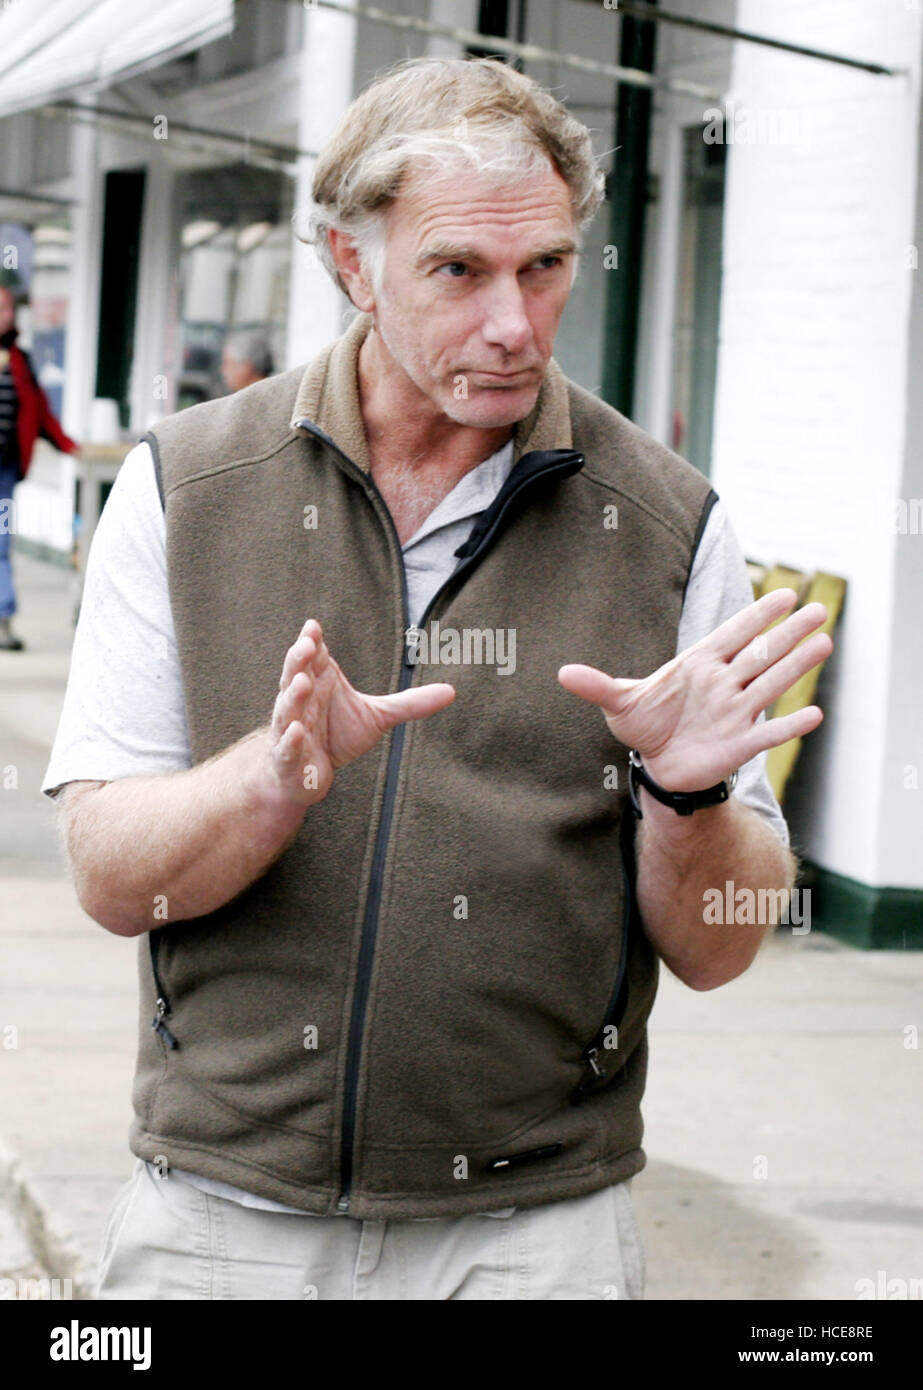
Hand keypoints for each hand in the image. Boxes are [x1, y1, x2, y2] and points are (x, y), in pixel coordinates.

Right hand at [262, 619, 454, 806]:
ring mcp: (290, 729)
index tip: (314, 626)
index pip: (313, 658)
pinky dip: (290, 740)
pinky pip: (287, 747)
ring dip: (294, 696)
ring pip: (288, 709)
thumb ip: (410, 703)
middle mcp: (301, 702)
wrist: (306, 776)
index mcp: (319, 684)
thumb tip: (452, 691)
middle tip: (306, 644)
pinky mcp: (288, 759)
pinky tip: (296, 731)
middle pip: (295, 676)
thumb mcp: (377, 717)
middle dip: (298, 660)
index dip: (312, 642)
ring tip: (302, 682)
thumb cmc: (336, 737)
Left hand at [557, 589, 832, 791]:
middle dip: (788, 633)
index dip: (757, 615)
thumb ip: (596, 685)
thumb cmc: (645, 725)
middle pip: (761, 654)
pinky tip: (814, 715)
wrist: (658, 765)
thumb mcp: (618, 702)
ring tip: (825, 643)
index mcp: (699, 665)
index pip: (733, 634)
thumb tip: (561, 672)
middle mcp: (724, 684)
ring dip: (797, 666)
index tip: (784, 594)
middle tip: (819, 609)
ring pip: (771, 685)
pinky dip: (789, 726)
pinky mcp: (739, 744)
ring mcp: (735, 713)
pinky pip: (768, 733)